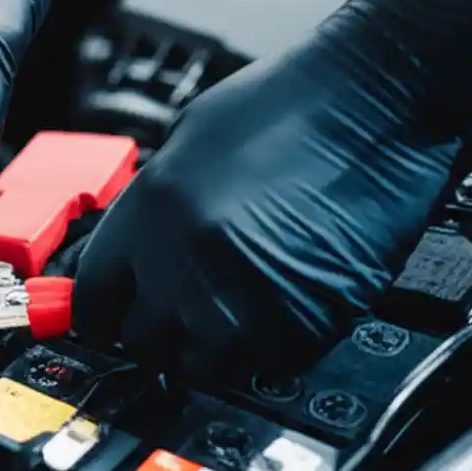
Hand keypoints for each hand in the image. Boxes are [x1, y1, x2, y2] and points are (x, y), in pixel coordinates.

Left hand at [71, 0, 471, 383]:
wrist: (379, 103)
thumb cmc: (290, 105)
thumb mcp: (187, 143)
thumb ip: (151, 210)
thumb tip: (132, 257)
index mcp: (149, 214)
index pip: (93, 300)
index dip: (100, 312)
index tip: (109, 317)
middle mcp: (187, 266)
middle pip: (141, 340)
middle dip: (154, 329)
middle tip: (178, 308)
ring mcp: (246, 302)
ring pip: (199, 366)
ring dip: (206, 346)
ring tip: (230, 306)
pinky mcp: (305, 325)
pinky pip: (263, 366)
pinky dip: (262, 349)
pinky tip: (273, 305)